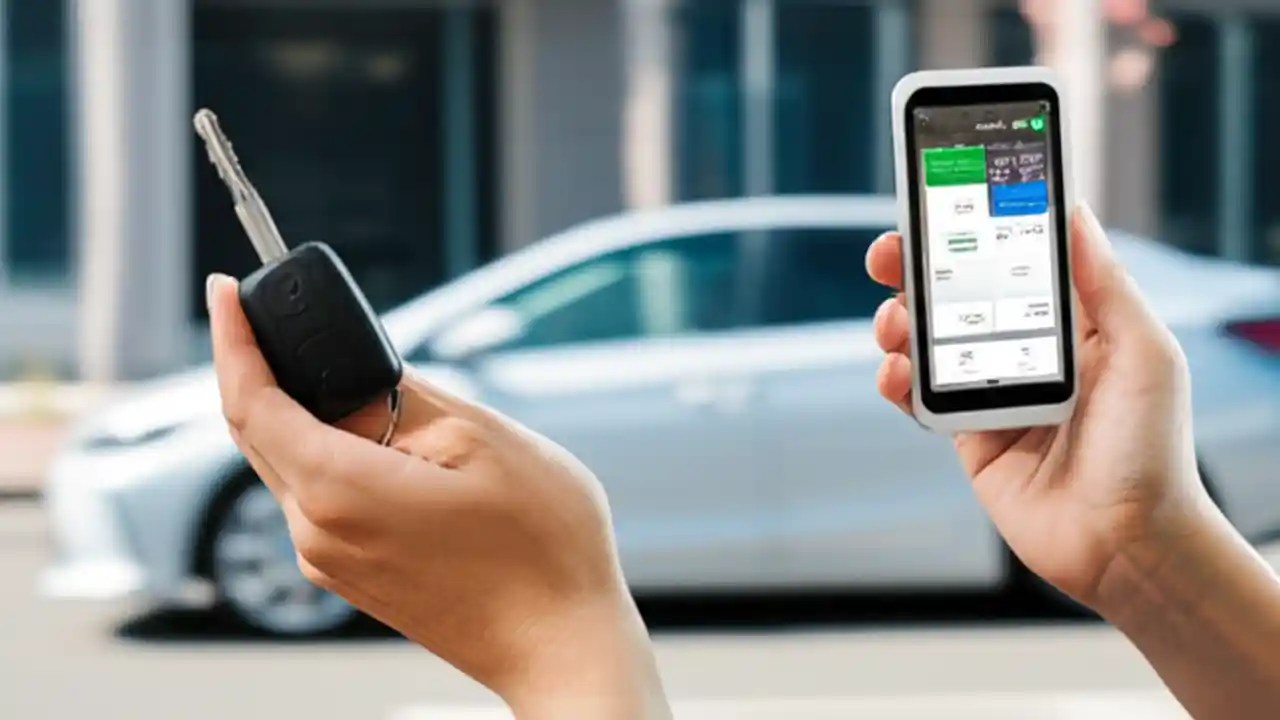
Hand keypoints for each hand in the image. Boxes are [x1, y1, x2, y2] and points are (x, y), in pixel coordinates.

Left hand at [207, 275, 668, 718]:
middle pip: (258, 432)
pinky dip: (322, 451)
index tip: (225, 289)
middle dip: (254, 366)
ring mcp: (332, 561)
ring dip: (294, 409)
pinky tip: (366, 432)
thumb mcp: (482, 440)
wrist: (560, 645)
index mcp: (339, 490)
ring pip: (288, 465)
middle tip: (264, 312)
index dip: (233, 340)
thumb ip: (405, 398)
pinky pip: (316, 498)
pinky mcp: (354, 577)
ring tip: (331, 366)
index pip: (251, 401)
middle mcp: (316, 532)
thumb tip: (361, 375)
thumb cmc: (541, 547)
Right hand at [864, 205, 1211, 609]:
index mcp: (1070, 324)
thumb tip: (1074, 211)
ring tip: (895, 324)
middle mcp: (1025, 352)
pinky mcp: (966, 436)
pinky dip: (896, 380)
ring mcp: (992, 393)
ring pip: (927, 342)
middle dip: (915, 269)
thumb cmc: (1151, 450)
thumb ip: (1104, 284)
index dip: (973, 230)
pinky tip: (895, 373)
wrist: (1124, 543)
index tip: (940, 202)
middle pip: (956, 296)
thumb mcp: (1144, 352)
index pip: (1011, 260)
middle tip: (888, 254)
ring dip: (899, 323)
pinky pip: (918, 398)